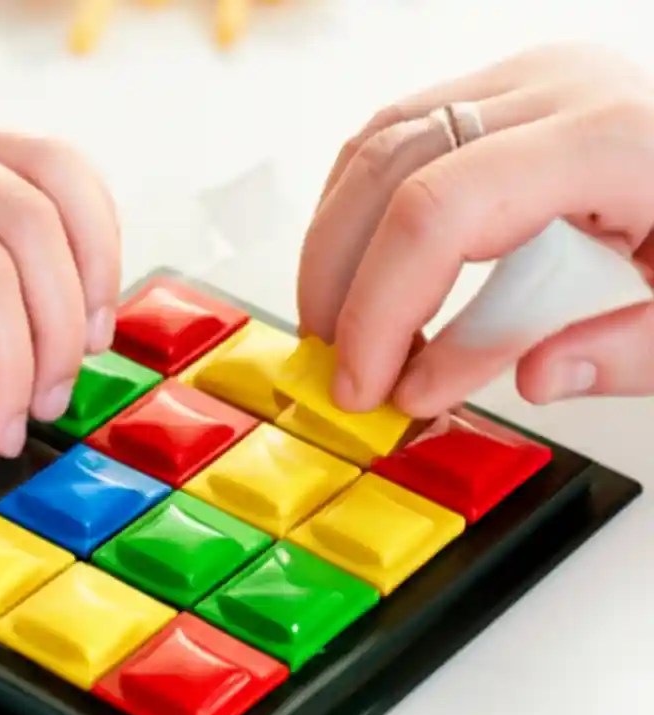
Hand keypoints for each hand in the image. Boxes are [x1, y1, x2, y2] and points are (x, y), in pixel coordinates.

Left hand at [0, 92, 119, 466]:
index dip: (7, 363)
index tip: (0, 429)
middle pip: (34, 231)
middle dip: (55, 335)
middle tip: (42, 408)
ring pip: (62, 182)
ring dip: (92, 270)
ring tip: (87, 348)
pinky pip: (54, 166)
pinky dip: (86, 226)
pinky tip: (80, 286)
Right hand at [297, 43, 653, 416]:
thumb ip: (627, 348)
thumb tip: (530, 379)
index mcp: (615, 138)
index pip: (439, 212)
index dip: (380, 307)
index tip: (366, 382)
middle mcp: (560, 90)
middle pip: (389, 170)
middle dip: (343, 282)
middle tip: (342, 369)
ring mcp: (530, 81)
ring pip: (379, 145)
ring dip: (340, 245)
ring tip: (345, 330)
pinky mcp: (511, 94)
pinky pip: (403, 138)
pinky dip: (366, 213)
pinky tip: (369, 274)